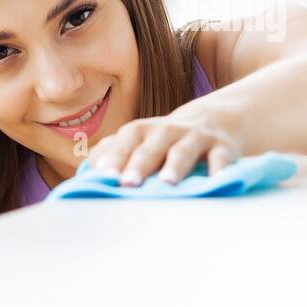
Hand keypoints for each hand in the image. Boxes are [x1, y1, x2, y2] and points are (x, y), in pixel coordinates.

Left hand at [86, 110, 241, 185]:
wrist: (214, 122)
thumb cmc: (164, 142)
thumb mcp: (140, 143)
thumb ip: (112, 154)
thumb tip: (82, 173)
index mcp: (144, 131)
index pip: (126, 139)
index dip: (114, 156)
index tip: (102, 176)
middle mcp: (169, 130)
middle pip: (152, 145)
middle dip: (140, 164)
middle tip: (128, 185)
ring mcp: (197, 137)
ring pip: (184, 150)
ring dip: (176, 165)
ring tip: (168, 184)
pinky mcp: (224, 147)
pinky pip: (222, 157)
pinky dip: (221, 170)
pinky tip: (218, 183)